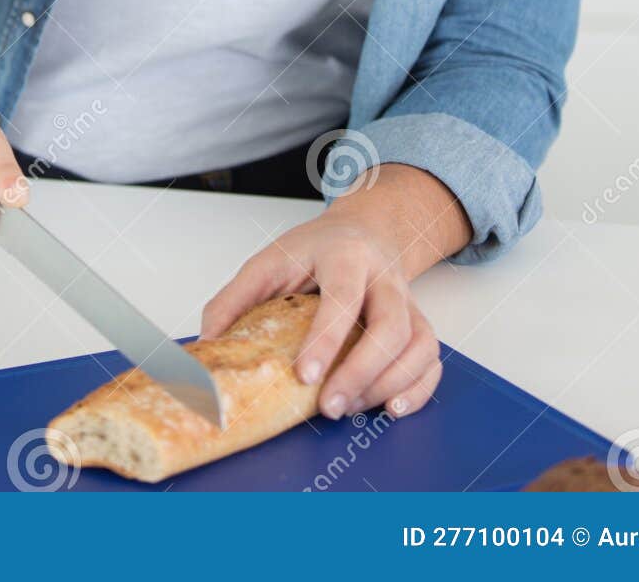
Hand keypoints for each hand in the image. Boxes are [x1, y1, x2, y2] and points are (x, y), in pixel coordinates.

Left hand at [199, 194, 441, 420]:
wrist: (365, 228)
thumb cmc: (315, 250)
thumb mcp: (270, 259)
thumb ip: (236, 297)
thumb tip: (207, 343)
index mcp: (343, 254)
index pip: (342, 297)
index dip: (326, 339)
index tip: (304, 375)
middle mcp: (383, 276)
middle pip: (390, 325)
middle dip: (361, 372)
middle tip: (329, 407)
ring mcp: (407, 299)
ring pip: (418, 343)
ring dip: (388, 384)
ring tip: (351, 409)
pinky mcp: (420, 321)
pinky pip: (431, 358)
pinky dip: (419, 388)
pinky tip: (391, 409)